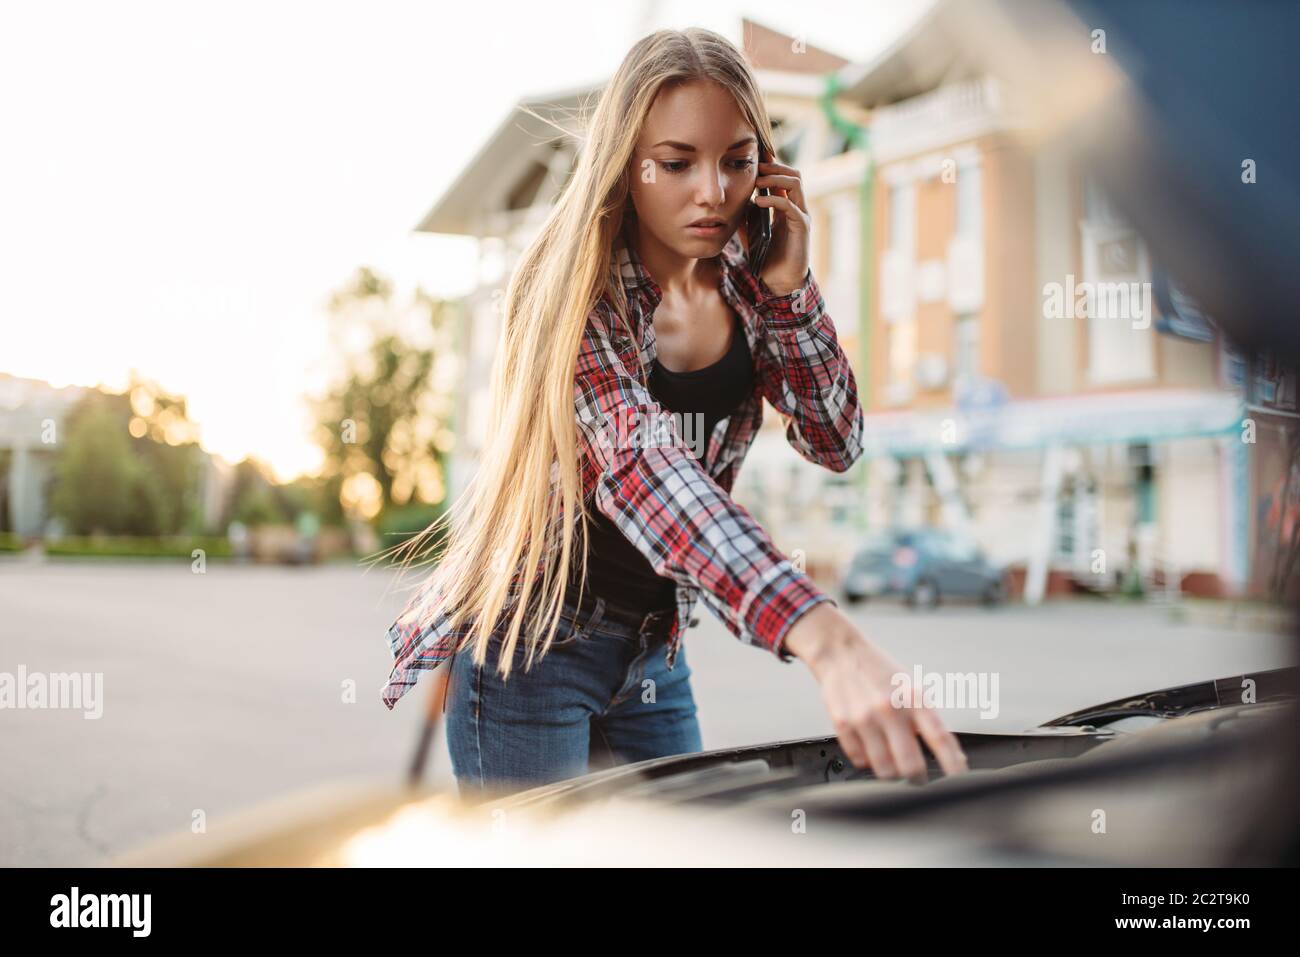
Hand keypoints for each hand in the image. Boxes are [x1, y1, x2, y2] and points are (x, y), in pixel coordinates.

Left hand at [753, 159, 810, 295]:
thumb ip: (745, 217)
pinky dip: (774, 199)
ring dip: (775, 178)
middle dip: (775, 167)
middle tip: (756, 167)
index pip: (783, 178)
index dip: (771, 166)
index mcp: (787, 208)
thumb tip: (733, 202)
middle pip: (793, 174)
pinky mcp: (801, 226)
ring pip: (796, 183)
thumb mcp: (751, 233)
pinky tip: (758, 202)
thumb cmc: (768, 259)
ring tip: (757, 182)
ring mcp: (801, 215)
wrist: (780, 281)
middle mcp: (797, 208)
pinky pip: (790, 205)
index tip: (754, 159)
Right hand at [782, 603, 969, 782]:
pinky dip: (867, 760)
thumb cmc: (879, 670)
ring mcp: (865, 719)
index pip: (940, 738)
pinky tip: (870, 746)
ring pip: (885, 770)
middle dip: (917, 778)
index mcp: (913, 698)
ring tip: (892, 761)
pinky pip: (860, 760)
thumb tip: (950, 753)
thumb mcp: (911, 687)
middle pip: (910, 765)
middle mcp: (890, 709)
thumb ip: (926, 719)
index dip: (952, 764)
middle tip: (918, 778)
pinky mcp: (843, 725)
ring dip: (892, 773)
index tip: (958, 781)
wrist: (840, 653)